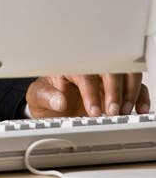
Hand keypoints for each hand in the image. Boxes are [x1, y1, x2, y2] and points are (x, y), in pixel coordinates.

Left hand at [26, 73, 150, 118]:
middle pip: (109, 69)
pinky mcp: (118, 88)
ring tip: (123, 112)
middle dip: (114, 90)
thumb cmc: (46, 97)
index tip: (93, 110)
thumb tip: (58, 99)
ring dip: (129, 92)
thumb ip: (45, 97)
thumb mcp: (37, 97)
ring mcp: (105, 78)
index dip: (90, 91)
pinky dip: (140, 96)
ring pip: (126, 74)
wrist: (52, 106)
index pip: (84, 73)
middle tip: (112, 111)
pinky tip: (139, 109)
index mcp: (70, 66)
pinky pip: (135, 86)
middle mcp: (90, 68)